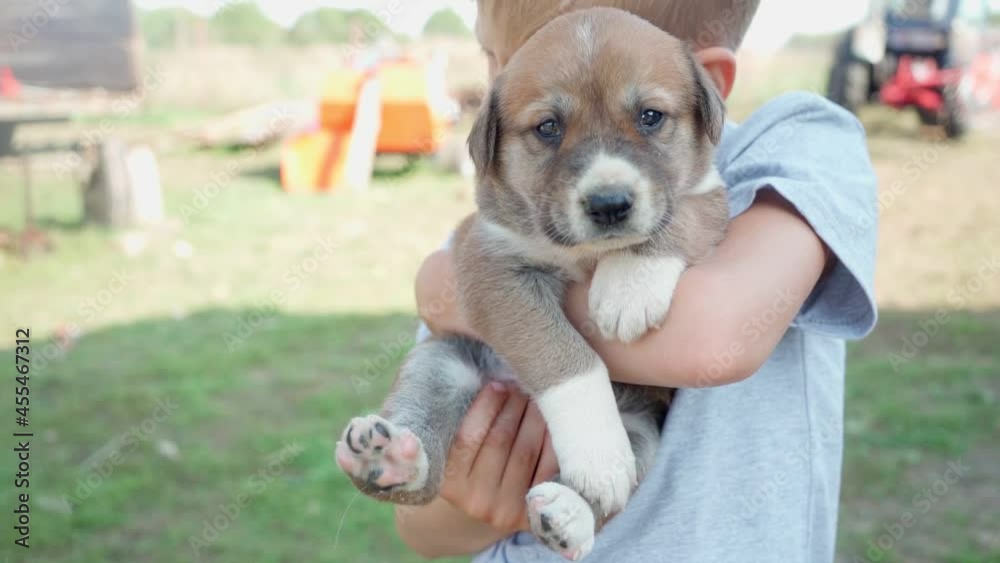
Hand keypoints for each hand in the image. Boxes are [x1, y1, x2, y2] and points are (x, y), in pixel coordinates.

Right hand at [439, 381, 558, 533]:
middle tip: (523, 384)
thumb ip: (462, 418)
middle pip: (500, 441)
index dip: (486, 406)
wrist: (489, 504)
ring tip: (538, 396)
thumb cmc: (472, 462)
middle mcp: (475, 500)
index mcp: (448, 482)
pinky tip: (552, 420)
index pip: (467, 436)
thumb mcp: (456, 446)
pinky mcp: (532, 512)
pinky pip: (548, 467)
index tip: (498, 383)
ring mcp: (505, 510)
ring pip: (526, 451)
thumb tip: (490, 376)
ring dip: (535, 417)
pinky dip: (552, 440)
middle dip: (514, 406)